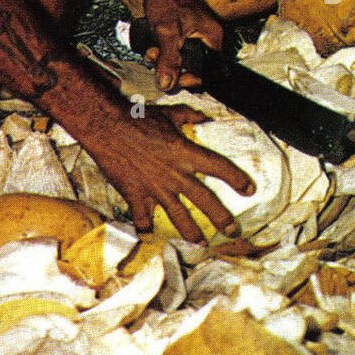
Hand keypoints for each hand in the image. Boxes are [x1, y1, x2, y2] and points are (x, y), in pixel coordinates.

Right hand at [88, 100, 254, 242]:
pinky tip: (149, 234)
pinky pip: (143, 218)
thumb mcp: (168, 113)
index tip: (249, 189)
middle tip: (232, 230)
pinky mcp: (136, 196)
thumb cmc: (137, 119)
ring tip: (200, 241)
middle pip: (205, 200)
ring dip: (191, 231)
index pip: (219, 167)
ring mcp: (155, 188)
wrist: (106, 128)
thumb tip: (204, 117)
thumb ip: (189, 116)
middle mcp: (174, 175)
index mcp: (185, 153)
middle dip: (221, 217)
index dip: (237, 179)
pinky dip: (145, 228)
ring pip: (178, 216)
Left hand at [141, 0, 223, 91]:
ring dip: (166, 60)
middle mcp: (207, 38)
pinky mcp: (185, 32)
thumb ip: (169, 60)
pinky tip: (154, 46)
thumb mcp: (168, 33)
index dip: (191, 78)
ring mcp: (196, 35)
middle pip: (195, 66)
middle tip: (159, 62)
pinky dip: (165, 51)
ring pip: (183, 58)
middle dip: (174, 68)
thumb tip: (168, 84)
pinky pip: (178, 49)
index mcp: (212, 38)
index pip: (209, 71)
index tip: (175, 80)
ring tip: (153, 52)